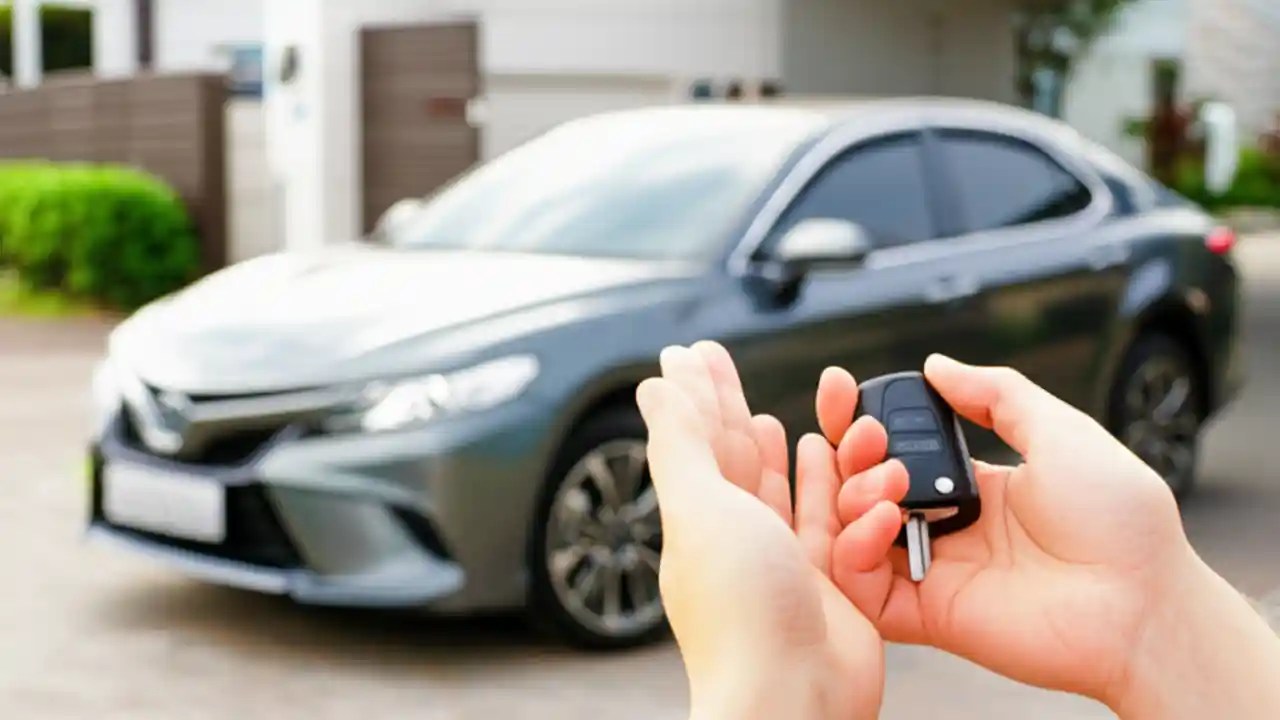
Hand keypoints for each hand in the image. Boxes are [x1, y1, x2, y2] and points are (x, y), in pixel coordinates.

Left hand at [636, 342, 888, 719]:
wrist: (794, 698)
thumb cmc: (741, 614)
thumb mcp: (700, 509)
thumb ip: (681, 445)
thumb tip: (654, 389)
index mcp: (699, 518)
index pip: (696, 437)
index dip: (696, 391)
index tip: (692, 351)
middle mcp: (738, 538)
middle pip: (734, 456)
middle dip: (729, 405)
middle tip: (723, 361)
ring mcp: (783, 563)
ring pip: (785, 490)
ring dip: (785, 449)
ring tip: (780, 415)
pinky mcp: (832, 586)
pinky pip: (833, 527)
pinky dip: (832, 493)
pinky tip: (825, 471)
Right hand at [822, 355, 1199, 707]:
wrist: (1143, 599)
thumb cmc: (1120, 520)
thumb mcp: (1061, 431)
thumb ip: (997, 394)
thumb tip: (936, 365)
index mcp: (971, 485)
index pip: (891, 447)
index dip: (856, 417)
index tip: (838, 385)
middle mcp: (942, 525)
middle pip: (857, 484)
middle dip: (847, 450)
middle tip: (868, 434)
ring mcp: (930, 570)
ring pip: (847, 531)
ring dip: (849, 495)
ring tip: (887, 480)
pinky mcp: (924, 614)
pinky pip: (861, 587)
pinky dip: (852, 550)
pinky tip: (883, 521)